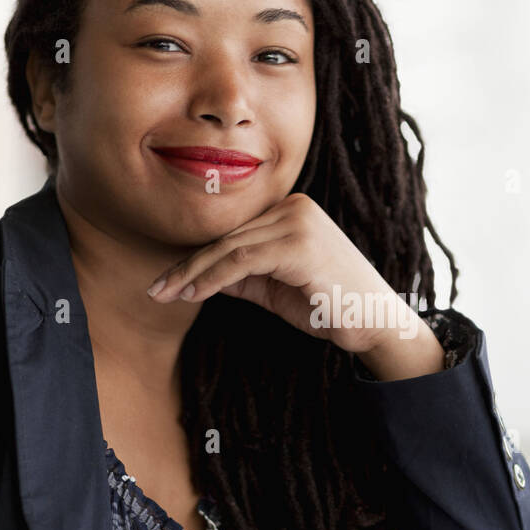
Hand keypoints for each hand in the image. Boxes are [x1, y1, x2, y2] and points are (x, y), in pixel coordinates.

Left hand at [146, 192, 423, 357]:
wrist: (374, 323)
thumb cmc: (329, 307)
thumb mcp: (275, 288)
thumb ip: (242, 277)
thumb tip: (199, 278)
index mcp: (290, 210)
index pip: (233, 234)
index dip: (196, 259)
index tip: (166, 282)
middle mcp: (294, 207)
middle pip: (227, 238)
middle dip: (187, 266)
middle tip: (155, 290)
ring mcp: (297, 221)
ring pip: (230, 247)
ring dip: (192, 274)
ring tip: (165, 294)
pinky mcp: (298, 243)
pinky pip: (243, 260)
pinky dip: (213, 278)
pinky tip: (193, 294)